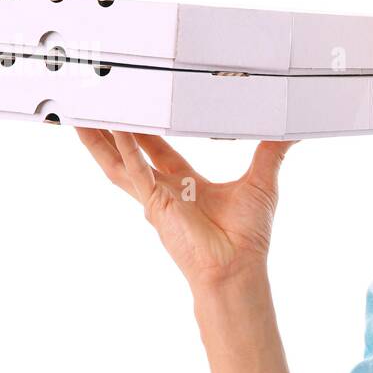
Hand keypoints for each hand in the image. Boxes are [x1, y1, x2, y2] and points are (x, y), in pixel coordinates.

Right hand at [75, 128, 296, 290]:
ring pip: (119, 163)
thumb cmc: (247, 236)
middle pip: (127, 153)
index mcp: (184, 184)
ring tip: (81, 115)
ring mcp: (155, 199)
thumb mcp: (261, 183)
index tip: (133, 109)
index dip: (143, 130)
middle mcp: (164, 191)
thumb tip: (292, 133)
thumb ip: (271, 153)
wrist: (239, 268)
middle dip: (108, 130)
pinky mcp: (157, 206)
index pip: (158, 149)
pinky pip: (137, 174)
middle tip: (93, 105)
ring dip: (100, 140)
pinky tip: (116, 131)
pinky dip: (127, 152)